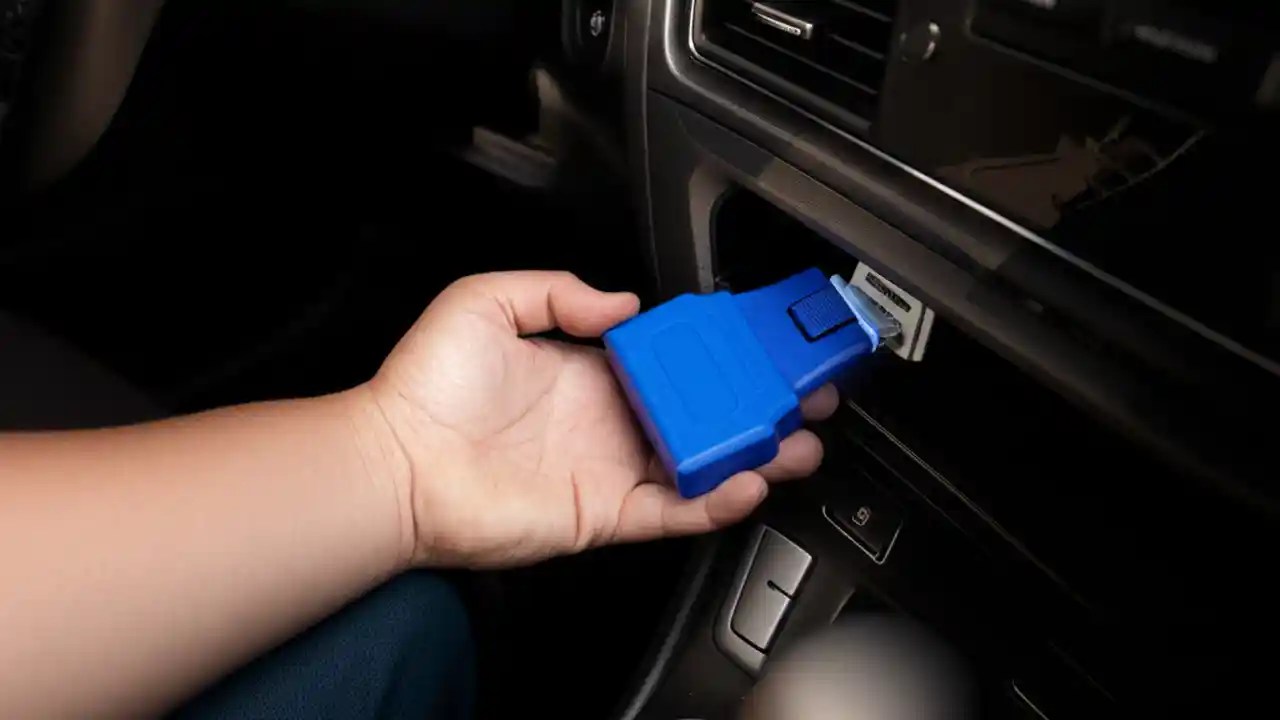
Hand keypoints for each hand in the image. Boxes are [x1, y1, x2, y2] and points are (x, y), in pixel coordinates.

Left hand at [365, 271, 838, 567]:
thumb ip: (559, 291)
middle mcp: (608, 421)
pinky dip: (716, 501)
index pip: (672, 362)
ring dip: (756, 454)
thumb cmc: (425, 387)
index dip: (717, 354)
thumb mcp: (487, 301)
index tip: (757, 342)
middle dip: (756, 406)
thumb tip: (623, 303)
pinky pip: (675, 510)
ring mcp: (611, 469)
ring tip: (802, 442)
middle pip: (703, 414)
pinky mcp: (605, 513)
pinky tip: (751, 481)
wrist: (395, 462)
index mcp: (589, 372)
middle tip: (803, 395)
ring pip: (702, 463)